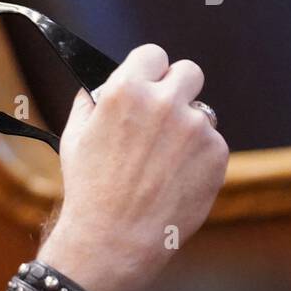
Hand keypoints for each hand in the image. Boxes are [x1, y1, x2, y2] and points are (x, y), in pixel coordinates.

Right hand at [36, 43, 228, 290]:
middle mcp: (164, 102)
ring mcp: (196, 128)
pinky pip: (211, 143)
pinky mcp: (217, 154)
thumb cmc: (89, 187)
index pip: (153, 54)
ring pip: (202, 112)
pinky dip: (197, 156)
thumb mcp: (74, 137)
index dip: (148, 69)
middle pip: (189, 72)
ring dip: (187, 126)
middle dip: (177, 88)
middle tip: (163, 112)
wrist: (116, 236)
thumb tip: (99, 86)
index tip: (147, 82)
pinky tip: (173, 178)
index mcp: (126, 90)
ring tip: (162, 160)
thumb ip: (91, 102)